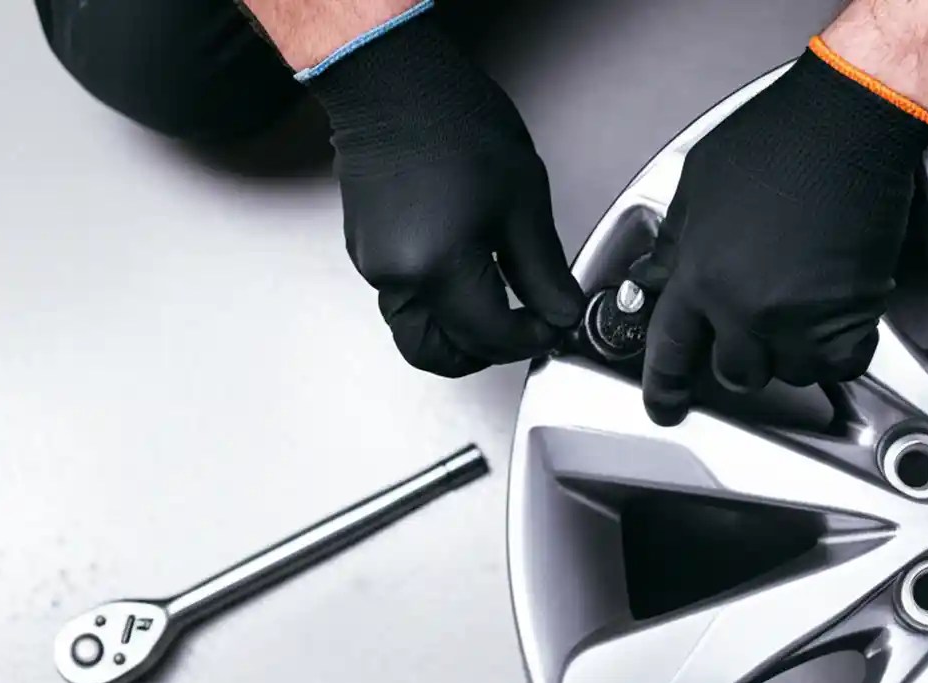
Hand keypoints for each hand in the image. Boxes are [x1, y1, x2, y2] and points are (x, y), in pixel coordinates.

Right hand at [307, 17, 583, 376]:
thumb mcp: (522, 200)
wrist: (394, 84)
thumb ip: (544, 271)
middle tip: (526, 330)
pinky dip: (438, 307)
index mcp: (437, 267)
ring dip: (459, 336)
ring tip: (501, 309)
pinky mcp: (366, 252)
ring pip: (416, 332)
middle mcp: (396, 276)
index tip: (555, 321)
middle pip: (438, 353)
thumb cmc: (452, 124)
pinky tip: (471, 281)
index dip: (531, 338)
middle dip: (488, 353)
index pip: (491, 337)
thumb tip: (561, 312)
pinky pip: (403, 300)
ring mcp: (374, 266)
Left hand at [636, 49, 927, 425]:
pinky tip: (834, 317)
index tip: (665, 406)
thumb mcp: (699, 184)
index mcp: (700, 273)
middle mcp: (746, 305)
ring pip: (791, 373)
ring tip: (800, 307)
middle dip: (741, 357)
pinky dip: (838, 352)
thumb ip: (677, 242)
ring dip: (792, 352)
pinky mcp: (851, 314)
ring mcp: (801, 316)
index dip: (664, 386)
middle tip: (755, 328)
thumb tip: (657, 275)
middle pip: (737, 373)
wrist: (848, 122)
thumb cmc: (780, 138)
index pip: (670, 349)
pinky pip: (841, 364)